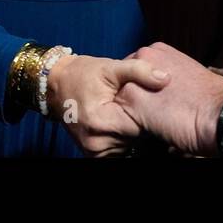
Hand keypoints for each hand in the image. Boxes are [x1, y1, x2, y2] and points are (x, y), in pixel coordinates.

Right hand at [45, 54, 169, 156]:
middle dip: (144, 122)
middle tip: (151, 106)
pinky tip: (126, 122)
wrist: (57, 86)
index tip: (159, 102)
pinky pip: (120, 150)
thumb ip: (139, 71)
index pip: (141, 125)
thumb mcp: (111, 67)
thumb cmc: (84, 74)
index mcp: (101, 121)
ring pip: (131, 146)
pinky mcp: (94, 155)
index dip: (151, 113)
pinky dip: (126, 138)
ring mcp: (94, 151)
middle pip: (137, 138)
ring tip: (136, 113)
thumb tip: (165, 78)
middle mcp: (96, 142)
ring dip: (136, 132)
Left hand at [116, 42, 222, 156]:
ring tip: (149, 120)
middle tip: (149, 110)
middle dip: (132, 94)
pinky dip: (131, 123)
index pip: (135, 67)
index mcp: (158, 49)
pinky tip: (148, 128)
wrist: (218, 113)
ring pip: (121, 96)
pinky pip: (122, 114)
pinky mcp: (133, 101)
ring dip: (130, 109)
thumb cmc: (209, 97)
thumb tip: (159, 86)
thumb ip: (166, 74)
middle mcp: (145, 57)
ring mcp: (136, 78)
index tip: (150, 97)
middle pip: (124, 78)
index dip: (141, 85)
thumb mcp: (185, 72)